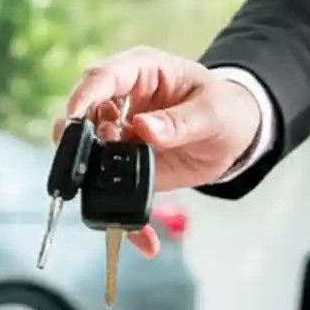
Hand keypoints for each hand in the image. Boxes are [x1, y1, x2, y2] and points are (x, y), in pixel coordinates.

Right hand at [53, 45, 260, 255]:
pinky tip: (143, 237)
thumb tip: (143, 127)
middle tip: (89, 161)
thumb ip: (178, 122)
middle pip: (81, 117)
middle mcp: (120, 102)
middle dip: (78, 141)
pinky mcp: (122, 164)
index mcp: (139, 72)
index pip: (102, 76)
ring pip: (86, 154)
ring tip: (116, 201)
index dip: (84, 94)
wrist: (233, 137)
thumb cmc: (224, 108)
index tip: (75, 116)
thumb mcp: (211, 111)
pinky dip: (122, 213)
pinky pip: (110, 187)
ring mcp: (117, 134)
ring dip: (93, 180)